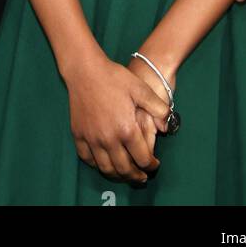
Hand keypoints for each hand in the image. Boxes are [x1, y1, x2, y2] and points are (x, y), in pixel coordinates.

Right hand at [63, 50, 169, 181]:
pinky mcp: (78, 135)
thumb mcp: (141, 88)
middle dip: (136, 176)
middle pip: (124, 169)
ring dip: (118, 175)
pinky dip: (96, 165)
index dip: (151, 165)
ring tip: (125, 174)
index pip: (142, 158)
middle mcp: (109, 139)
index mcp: (127, 129)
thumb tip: (168, 126)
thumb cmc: (114, 78)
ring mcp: (92, 139)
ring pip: (106, 168)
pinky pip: (87, 158)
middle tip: (142, 176)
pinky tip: (103, 162)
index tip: (154, 165)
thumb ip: (158, 108)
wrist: (85, 70)